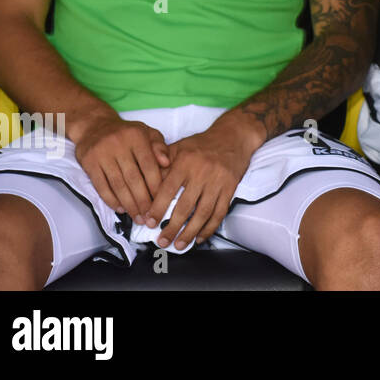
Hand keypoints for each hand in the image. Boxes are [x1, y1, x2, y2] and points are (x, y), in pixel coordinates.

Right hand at [74, 108, 169, 221]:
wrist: (95, 126)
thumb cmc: (127, 133)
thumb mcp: (147, 132)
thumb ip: (159, 146)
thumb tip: (167, 163)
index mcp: (137, 137)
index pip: (148, 165)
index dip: (155, 185)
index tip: (161, 201)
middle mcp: (119, 145)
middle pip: (133, 178)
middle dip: (143, 200)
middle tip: (150, 216)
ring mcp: (102, 154)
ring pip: (118, 185)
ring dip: (129, 204)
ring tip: (138, 217)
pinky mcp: (89, 163)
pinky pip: (101, 186)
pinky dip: (111, 200)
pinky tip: (121, 209)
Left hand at [144, 116, 259, 249]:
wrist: (233, 136)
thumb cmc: (202, 144)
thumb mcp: (179, 147)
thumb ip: (161, 163)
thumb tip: (146, 184)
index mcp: (185, 162)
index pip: (168, 190)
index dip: (157, 208)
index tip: (149, 222)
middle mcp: (202, 173)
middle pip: (185, 206)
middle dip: (172, 227)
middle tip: (162, 241)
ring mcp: (218, 182)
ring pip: (203, 213)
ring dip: (190, 232)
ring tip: (179, 244)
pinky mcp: (230, 188)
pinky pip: (220, 212)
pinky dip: (210, 227)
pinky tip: (200, 237)